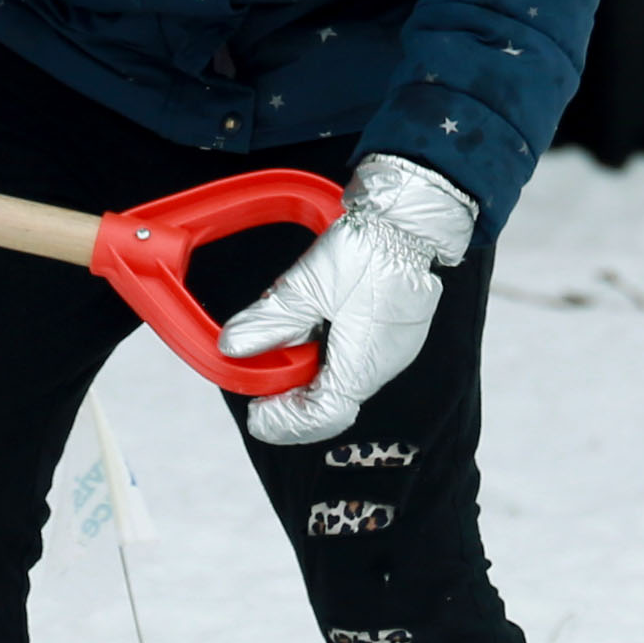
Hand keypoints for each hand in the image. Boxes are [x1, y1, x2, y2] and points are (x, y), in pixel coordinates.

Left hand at [217, 154, 477, 444]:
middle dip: (294, 400)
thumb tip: (233, 347)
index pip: (323, 416)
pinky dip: (326, 357)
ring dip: (308, 377)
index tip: (257, 413)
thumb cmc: (367, 251)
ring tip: (279, 358)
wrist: (410, 221)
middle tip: (261, 389)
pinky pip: (355, 358)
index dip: (286, 421)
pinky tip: (307, 336)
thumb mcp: (306, 285)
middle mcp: (381, 364)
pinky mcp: (390, 331)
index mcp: (363, 364)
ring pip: (343, 379)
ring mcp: (390, 348)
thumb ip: (270, 321)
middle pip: (332, 402)